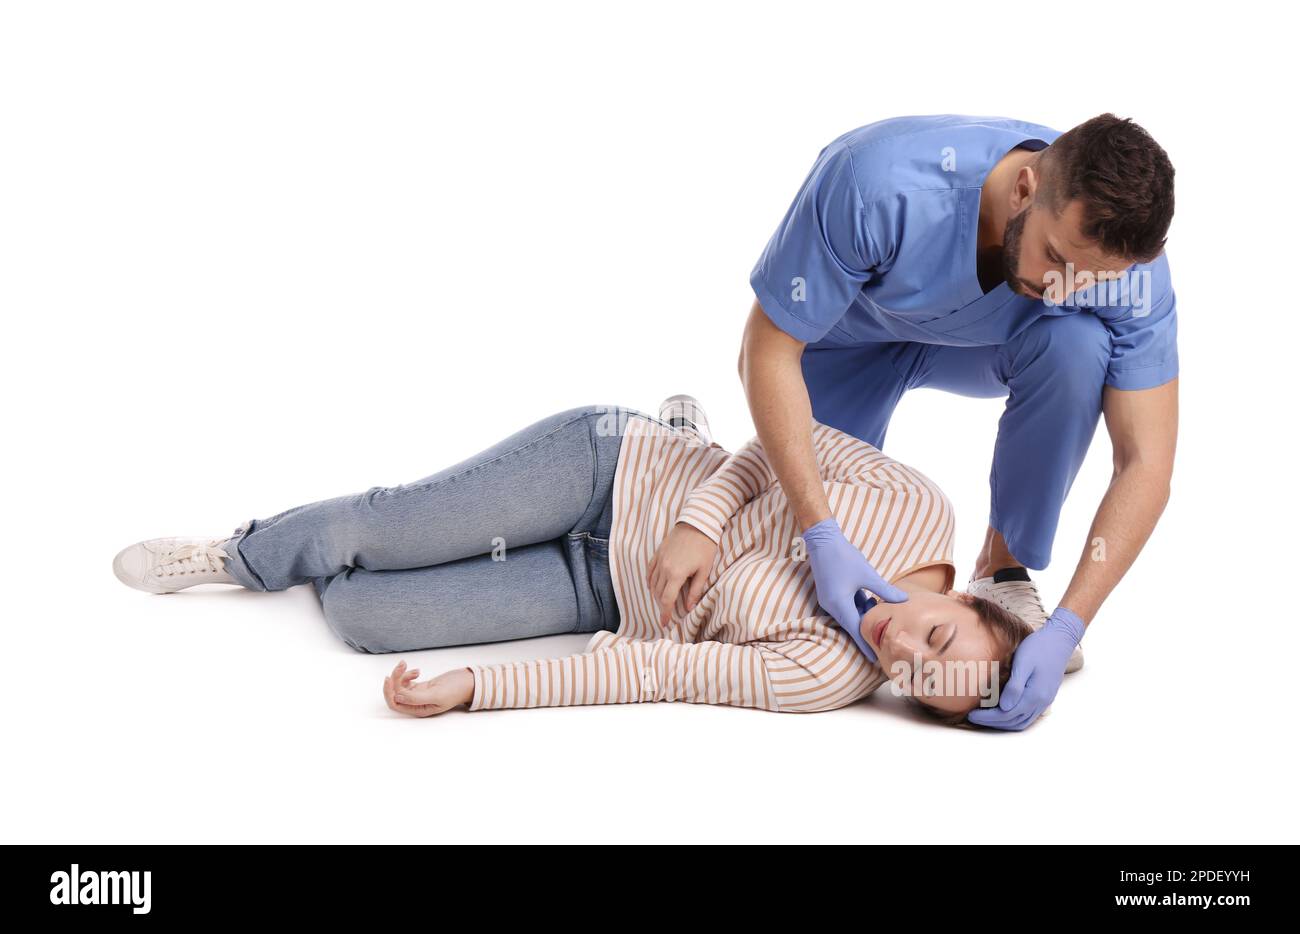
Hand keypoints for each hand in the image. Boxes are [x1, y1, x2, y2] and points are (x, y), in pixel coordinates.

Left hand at [383, 660, 472, 716]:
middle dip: (395, 678)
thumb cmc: (456, 690)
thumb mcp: (436, 695)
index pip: (395, 703)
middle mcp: (416, 704)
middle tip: (402, 665)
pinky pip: (407, 681)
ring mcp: (418, 695)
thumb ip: (416, 698)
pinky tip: (418, 671)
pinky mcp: (421, 687)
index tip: (389, 677)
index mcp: (418, 710)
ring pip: (400, 686)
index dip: (389, 692)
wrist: (468, 682)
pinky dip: (408, 674)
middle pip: (396, 693)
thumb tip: (397, 697)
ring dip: (401, 674)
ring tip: (410, 666)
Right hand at [648, 521, 719, 627]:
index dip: (665, 613)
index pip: (667, 599)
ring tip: (662, 602)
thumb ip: (695, 590)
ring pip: (652, 583)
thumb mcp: (704, 570)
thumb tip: (690, 607)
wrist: (697, 523)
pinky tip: (652, 586)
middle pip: (658, 593)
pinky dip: (650, 581)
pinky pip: (650, 571)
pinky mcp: (658, 552)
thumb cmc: (705, 546)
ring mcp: (660, 560)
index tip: (665, 623)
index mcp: (676, 574)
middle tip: (666, 614)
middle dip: (661, 606)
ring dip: (656, 595)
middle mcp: (664, 568)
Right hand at [802, 517, 907, 660]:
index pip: (855, 630)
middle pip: (852, 624)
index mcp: (839, 604)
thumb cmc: (844, 557)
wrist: (823, 540)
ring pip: (850, 613)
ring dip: (864, 615)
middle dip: (867, 631)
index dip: (865, 643)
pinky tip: (871, 601)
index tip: (874, 658)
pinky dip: (858, 605)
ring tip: (882, 617)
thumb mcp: (868, 575)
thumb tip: (904, 601)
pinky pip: (846, 605)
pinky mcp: (831, 592)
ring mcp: (830, 599)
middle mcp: (832, 605)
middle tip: (883, 642)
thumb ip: (885, 590)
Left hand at [967, 607, 1084, 730]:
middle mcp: (1041, 702)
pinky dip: (1013, 719)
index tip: (971, 714)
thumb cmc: (1038, 647)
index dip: (987, 717)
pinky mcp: (1045, 697)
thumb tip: (1004, 707)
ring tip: (985, 717)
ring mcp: (1044, 701)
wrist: (1060, 640)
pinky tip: (1002, 711)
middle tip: (973, 717)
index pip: (1006, 714)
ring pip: (1022, 722)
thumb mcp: (1023, 663)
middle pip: (1013, 722)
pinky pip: (1028, 716)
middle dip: (992, 722)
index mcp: (1034, 695)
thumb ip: (1015, 686)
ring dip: (1003, 723)